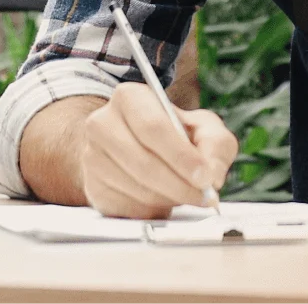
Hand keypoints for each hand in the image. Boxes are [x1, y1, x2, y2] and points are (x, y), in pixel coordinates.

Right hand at [79, 83, 237, 217]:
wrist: (135, 149)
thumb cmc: (173, 135)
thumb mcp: (202, 128)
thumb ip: (215, 144)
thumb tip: (212, 174)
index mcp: (130, 97)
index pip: (153, 128)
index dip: (181, 156)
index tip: (205, 177)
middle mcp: (103, 124)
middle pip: (144, 162)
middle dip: (180, 185)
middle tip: (205, 197)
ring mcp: (92, 157)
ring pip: (136, 188)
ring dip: (169, 199)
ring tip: (187, 195)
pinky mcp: (92, 188)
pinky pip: (127, 208)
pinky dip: (152, 210)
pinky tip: (164, 200)